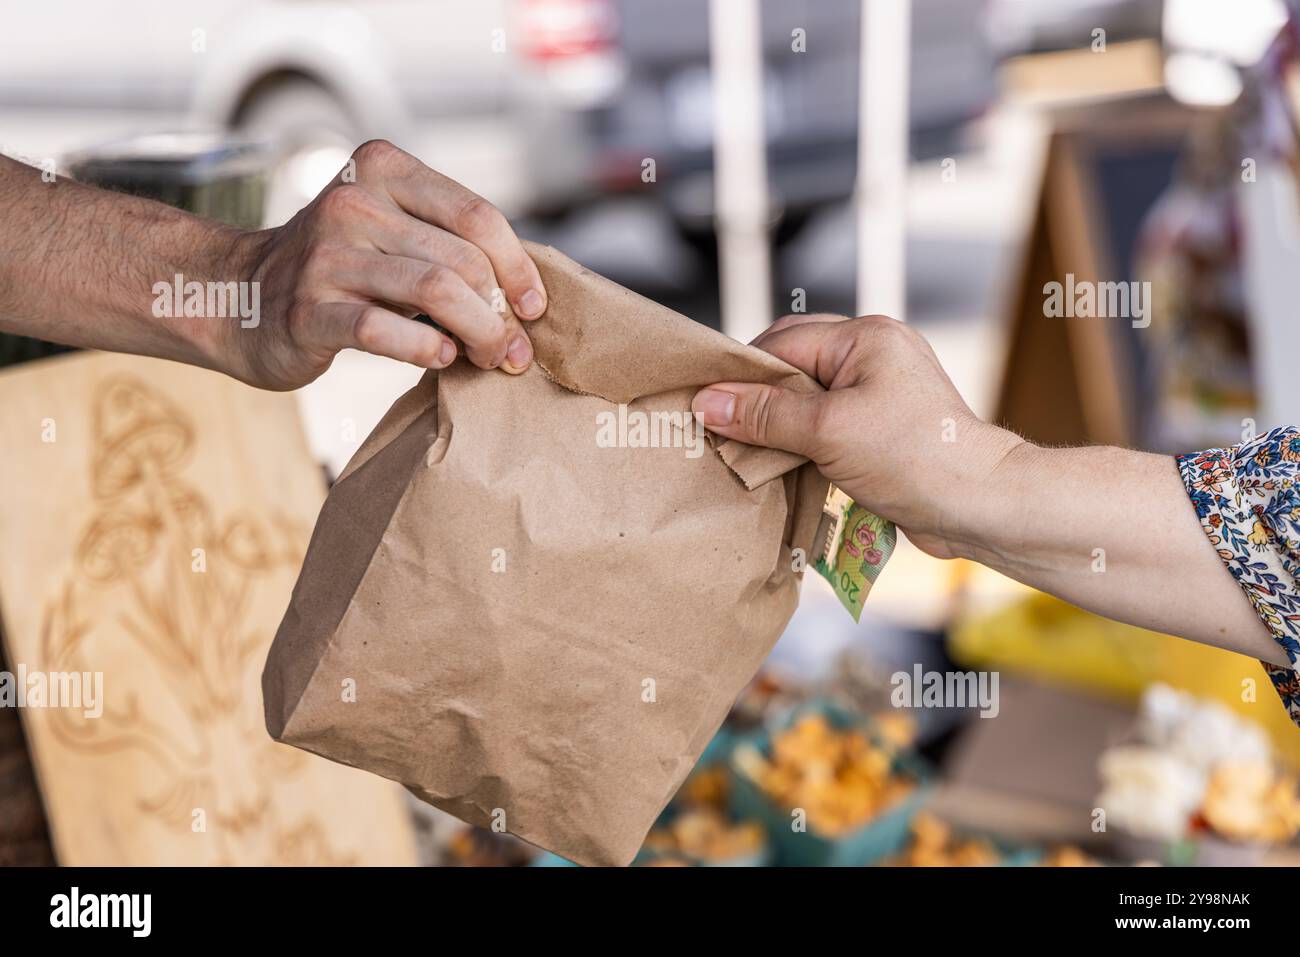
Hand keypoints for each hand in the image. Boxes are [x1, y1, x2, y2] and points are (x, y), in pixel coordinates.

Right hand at [217, 140, 545, 390]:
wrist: (239, 296)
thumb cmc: (340, 269)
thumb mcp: (390, 231)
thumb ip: (448, 244)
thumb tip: (526, 295)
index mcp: (382, 169)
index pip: (476, 215)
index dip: (518, 267)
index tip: (533, 307)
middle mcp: (353, 202)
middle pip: (463, 260)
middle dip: (501, 312)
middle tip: (512, 349)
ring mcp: (325, 255)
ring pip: (435, 291)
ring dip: (478, 334)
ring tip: (488, 358)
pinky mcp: (307, 309)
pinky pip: (384, 330)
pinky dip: (425, 348)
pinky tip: (440, 358)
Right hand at [691, 313, 1022, 557]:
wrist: (978, 505)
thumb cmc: (913, 458)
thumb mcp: (827, 431)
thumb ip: (765, 414)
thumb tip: (707, 402)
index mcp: (865, 337)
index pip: (782, 344)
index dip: (742, 376)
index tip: (706, 407)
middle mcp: (875, 354)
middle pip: (793, 366)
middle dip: (759, 399)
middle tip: (724, 431)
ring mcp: (882, 390)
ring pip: (808, 398)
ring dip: (779, 425)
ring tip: (749, 452)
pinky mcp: (885, 427)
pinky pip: (828, 424)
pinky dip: (803, 442)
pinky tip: (784, 465)